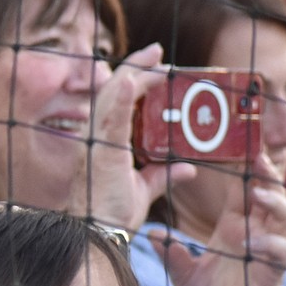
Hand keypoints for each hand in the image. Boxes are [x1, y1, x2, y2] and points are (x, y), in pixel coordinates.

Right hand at [77, 45, 189, 231]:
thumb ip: (163, 175)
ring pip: (112, 95)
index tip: (157, 66)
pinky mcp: (101, 150)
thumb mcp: (144, 191)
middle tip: (158, 52)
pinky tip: (132, 78)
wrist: (98, 233)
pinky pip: (110, 117)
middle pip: (115, 91)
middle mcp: (96, 136)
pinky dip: (121, 96)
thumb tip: (188, 169)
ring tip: (154, 56)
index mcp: (105, 142)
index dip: (135, 80)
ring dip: (133, 73)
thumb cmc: (111, 214)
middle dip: (137, 68)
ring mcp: (96, 141)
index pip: (118, 101)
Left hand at [153, 154, 285, 285]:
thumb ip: (170, 254)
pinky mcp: (274, 271)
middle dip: (265, 174)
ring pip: (283, 215)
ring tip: (257, 195)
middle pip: (267, 193)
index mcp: (232, 225)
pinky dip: (269, 244)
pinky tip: (251, 243)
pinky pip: (280, 251)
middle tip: (256, 156)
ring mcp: (267, 249)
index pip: (240, 190)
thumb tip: (152, 234)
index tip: (239, 146)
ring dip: (273, 202)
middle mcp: (253, 232)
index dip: (242, 169)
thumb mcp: (183, 275)